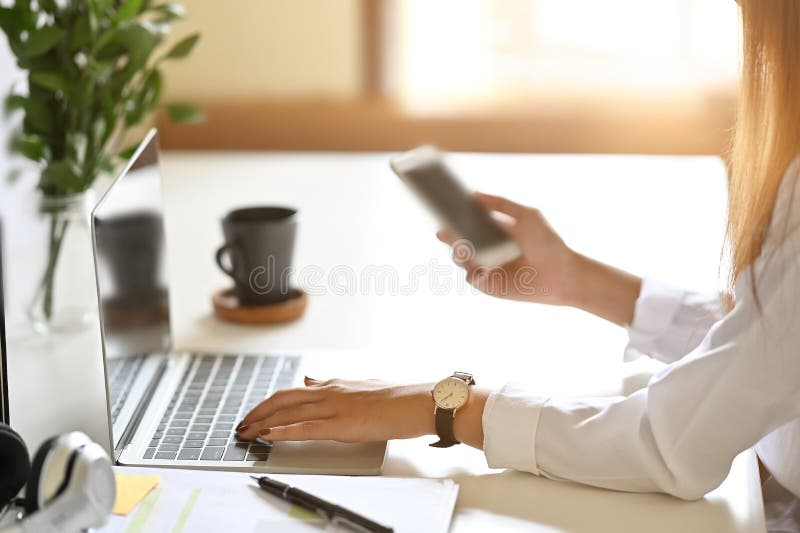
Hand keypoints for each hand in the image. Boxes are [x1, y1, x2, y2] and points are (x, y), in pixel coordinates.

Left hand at [236, 377, 435, 442]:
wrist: (416, 402)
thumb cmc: (397, 399)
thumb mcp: (362, 387)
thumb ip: (335, 386)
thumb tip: (311, 382)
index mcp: (336, 385)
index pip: (294, 393)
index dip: (271, 404)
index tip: (256, 414)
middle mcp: (330, 392)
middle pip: (282, 400)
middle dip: (258, 412)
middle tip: (243, 425)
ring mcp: (334, 407)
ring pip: (288, 412)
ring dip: (262, 423)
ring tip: (246, 433)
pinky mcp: (341, 424)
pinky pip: (304, 428)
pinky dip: (282, 432)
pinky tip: (268, 437)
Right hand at [438, 192, 578, 305]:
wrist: (562, 273)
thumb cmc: (548, 243)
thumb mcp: (527, 215)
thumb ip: (501, 203)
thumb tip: (474, 194)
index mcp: (493, 231)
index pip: (468, 222)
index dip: (454, 217)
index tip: (444, 210)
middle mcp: (488, 249)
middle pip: (459, 241)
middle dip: (449, 236)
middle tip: (445, 231)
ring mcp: (487, 267)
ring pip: (462, 259)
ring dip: (460, 253)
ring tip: (463, 247)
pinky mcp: (489, 285)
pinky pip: (472, 278)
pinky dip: (474, 272)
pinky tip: (482, 268)